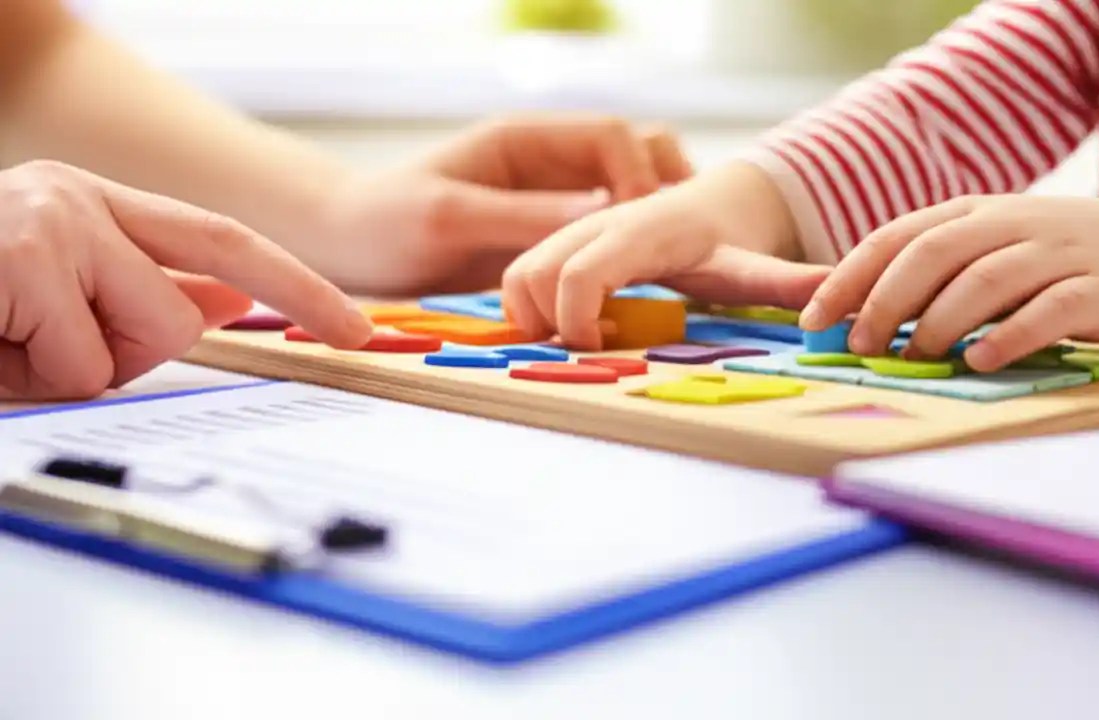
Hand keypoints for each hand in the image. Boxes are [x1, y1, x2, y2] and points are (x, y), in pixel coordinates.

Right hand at [0, 161, 371, 400]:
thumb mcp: (55, 292)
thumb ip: (143, 290)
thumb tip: (232, 301)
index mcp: (92, 203)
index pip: (225, 241)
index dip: (299, 287)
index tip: (356, 329)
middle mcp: (78, 196)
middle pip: (191, 307)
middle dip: (130, 351)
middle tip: (34, 350)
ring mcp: (54, 219)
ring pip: (148, 338)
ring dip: (73, 370)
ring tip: (3, 340)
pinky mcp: (24, 256)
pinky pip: (83, 366)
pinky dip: (33, 379)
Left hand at [313, 114, 695, 296]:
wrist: (343, 245)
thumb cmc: (383, 222)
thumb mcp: (450, 218)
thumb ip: (523, 214)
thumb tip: (601, 213)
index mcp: (523, 141)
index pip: (609, 136)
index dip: (640, 173)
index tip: (648, 220)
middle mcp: (543, 165)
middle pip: (629, 161)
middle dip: (661, 192)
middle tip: (676, 242)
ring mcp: (545, 202)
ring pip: (622, 199)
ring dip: (648, 224)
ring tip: (675, 264)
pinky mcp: (541, 239)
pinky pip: (599, 238)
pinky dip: (624, 254)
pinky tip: (639, 287)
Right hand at [501, 161, 827, 348]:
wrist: (710, 205)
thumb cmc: (727, 245)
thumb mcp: (754, 268)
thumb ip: (788, 283)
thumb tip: (832, 298)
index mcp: (636, 234)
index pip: (579, 273)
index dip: (575, 318)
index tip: (599, 347)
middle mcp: (593, 227)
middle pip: (535, 276)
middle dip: (550, 323)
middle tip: (594, 347)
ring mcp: (569, 232)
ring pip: (519, 277)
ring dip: (535, 316)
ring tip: (584, 335)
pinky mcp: (554, 243)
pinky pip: (516, 278)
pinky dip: (528, 308)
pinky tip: (569, 324)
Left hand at [797, 193, 1098, 371]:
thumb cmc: (1056, 259)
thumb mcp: (991, 250)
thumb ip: (935, 275)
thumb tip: (856, 320)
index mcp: (972, 213)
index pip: (895, 238)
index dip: (848, 278)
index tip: (810, 319)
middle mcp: (1009, 224)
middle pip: (932, 254)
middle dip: (885, 301)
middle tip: (858, 345)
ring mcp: (1058, 252)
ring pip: (985, 279)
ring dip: (940, 321)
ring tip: (914, 356)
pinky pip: (1050, 309)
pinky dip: (1011, 334)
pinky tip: (982, 360)